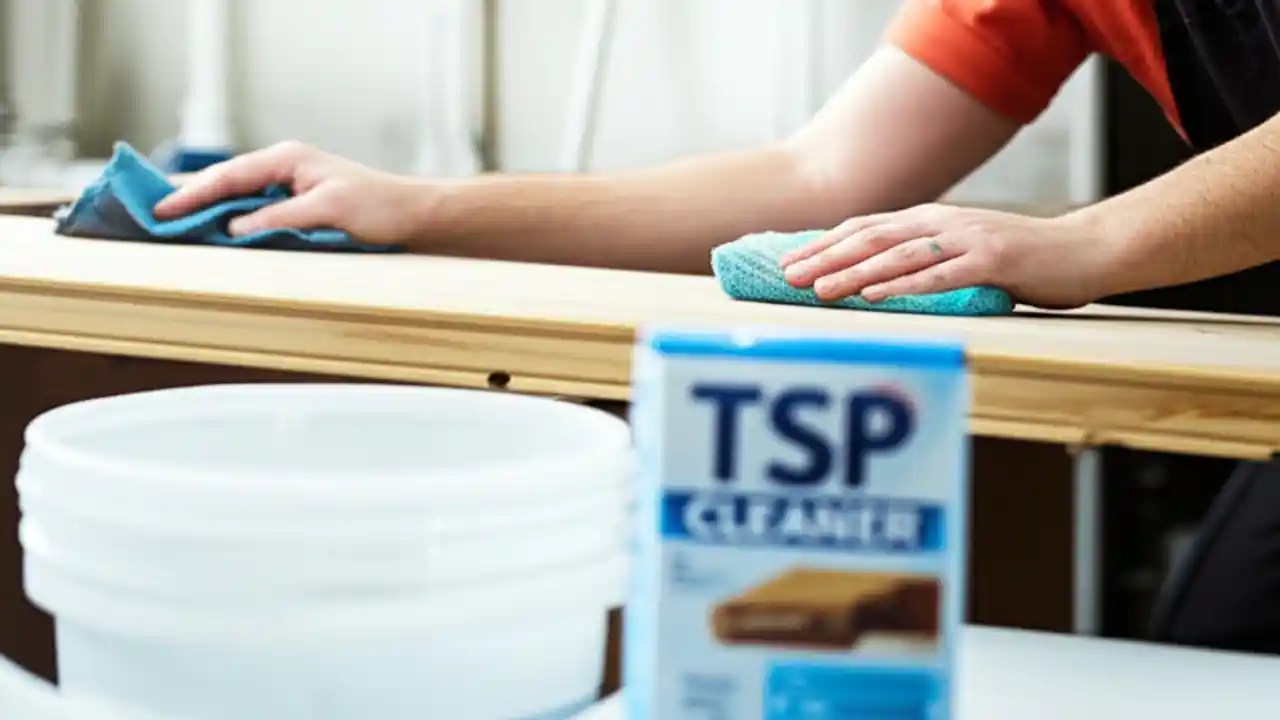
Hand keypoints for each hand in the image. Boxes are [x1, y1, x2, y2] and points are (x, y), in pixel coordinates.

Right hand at [153, 141, 433, 245]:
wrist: (414, 217)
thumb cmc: (379, 207)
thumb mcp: (328, 210)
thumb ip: (279, 217)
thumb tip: (233, 227)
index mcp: (288, 159)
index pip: (229, 176)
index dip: (193, 195)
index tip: (161, 211)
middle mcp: (285, 169)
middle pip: (226, 183)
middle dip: (189, 198)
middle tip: (150, 215)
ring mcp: (290, 187)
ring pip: (237, 198)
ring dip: (207, 212)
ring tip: (170, 225)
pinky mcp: (298, 208)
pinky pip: (254, 213)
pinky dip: (232, 223)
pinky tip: (215, 235)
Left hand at [779, 204, 1121, 309]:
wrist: (1087, 250)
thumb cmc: (1022, 260)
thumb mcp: (963, 253)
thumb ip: (924, 259)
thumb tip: (874, 278)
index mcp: (931, 219)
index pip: (865, 229)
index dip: (824, 244)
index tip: (787, 262)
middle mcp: (943, 222)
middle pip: (871, 239)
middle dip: (825, 257)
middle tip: (786, 276)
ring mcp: (968, 239)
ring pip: (898, 256)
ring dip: (855, 273)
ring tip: (819, 288)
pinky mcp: (993, 260)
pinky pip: (940, 275)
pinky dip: (905, 286)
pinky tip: (876, 297)